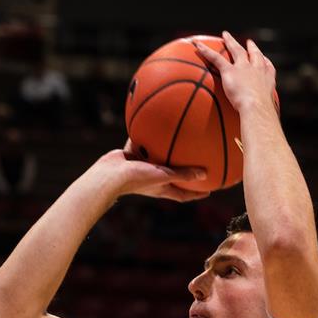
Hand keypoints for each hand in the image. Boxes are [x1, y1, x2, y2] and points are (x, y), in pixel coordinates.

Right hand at [86, 147, 207, 201]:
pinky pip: (144, 144)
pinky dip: (149, 136)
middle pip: (172, 177)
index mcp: (162, 189)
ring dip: (166, 152)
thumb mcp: (163, 176)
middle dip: (184, 172)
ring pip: (158, 159)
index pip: (182, 195)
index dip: (195, 194)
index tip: (208, 191)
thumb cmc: (136, 179)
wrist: (109, 174)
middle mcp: (153, 179)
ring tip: (177, 140)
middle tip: (198, 163)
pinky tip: (156, 123)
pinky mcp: (132, 156)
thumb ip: (183, 174)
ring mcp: (142, 168)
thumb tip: (205, 173)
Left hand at [191, 31, 279, 119]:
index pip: (268, 70)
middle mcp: (258, 71)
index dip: (266, 64)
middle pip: (254, 55)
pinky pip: (216, 58)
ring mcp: (244, 68)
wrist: (257, 110)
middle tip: (249, 42)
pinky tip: (197, 46)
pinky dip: (206, 51)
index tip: (265, 59)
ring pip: (236, 51)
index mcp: (267, 82)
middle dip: (251, 48)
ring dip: (230, 42)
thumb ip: (259, 127)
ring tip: (225, 35)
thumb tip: (257, 146)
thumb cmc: (263, 119)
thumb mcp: (263, 122)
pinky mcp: (231, 71)